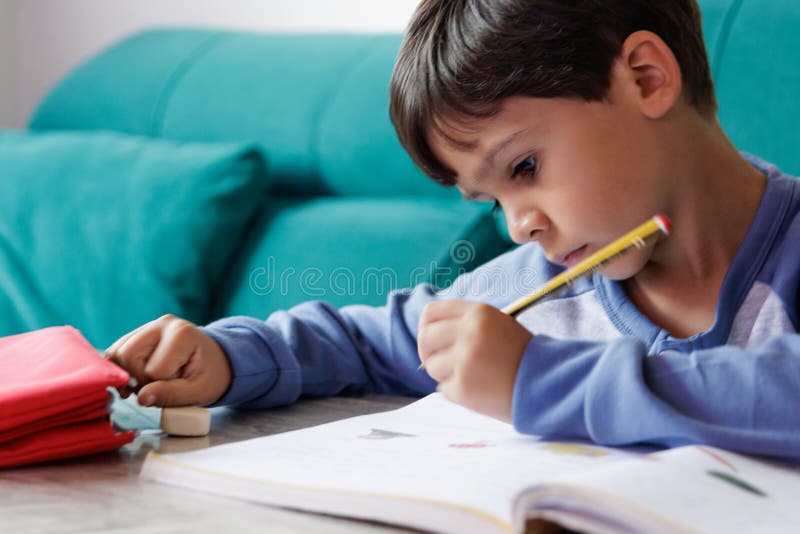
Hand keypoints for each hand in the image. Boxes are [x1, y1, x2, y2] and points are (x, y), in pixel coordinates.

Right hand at [105, 314, 231, 406]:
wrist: (214, 362)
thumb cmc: (209, 376)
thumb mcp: (199, 392)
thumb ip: (171, 395)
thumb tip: (142, 398)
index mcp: (182, 334)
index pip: (154, 369)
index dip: (161, 386)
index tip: (177, 386)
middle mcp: (163, 323)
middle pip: (128, 355)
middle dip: (138, 379)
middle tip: (157, 387)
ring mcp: (149, 326)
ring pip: (117, 353)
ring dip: (128, 375)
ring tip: (148, 383)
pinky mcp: (139, 333)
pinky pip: (116, 351)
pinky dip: (122, 369)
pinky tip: (137, 378)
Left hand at [417, 301, 531, 421]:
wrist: (549, 383)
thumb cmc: (521, 356)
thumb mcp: (496, 325)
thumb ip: (464, 324)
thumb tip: (427, 335)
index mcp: (478, 313)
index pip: (431, 312)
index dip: (426, 327)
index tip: (432, 340)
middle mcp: (469, 332)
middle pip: (425, 338)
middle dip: (428, 353)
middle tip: (441, 364)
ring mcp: (465, 360)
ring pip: (432, 366)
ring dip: (445, 375)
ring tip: (472, 377)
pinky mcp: (464, 386)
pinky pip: (444, 389)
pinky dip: (457, 392)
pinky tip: (479, 390)